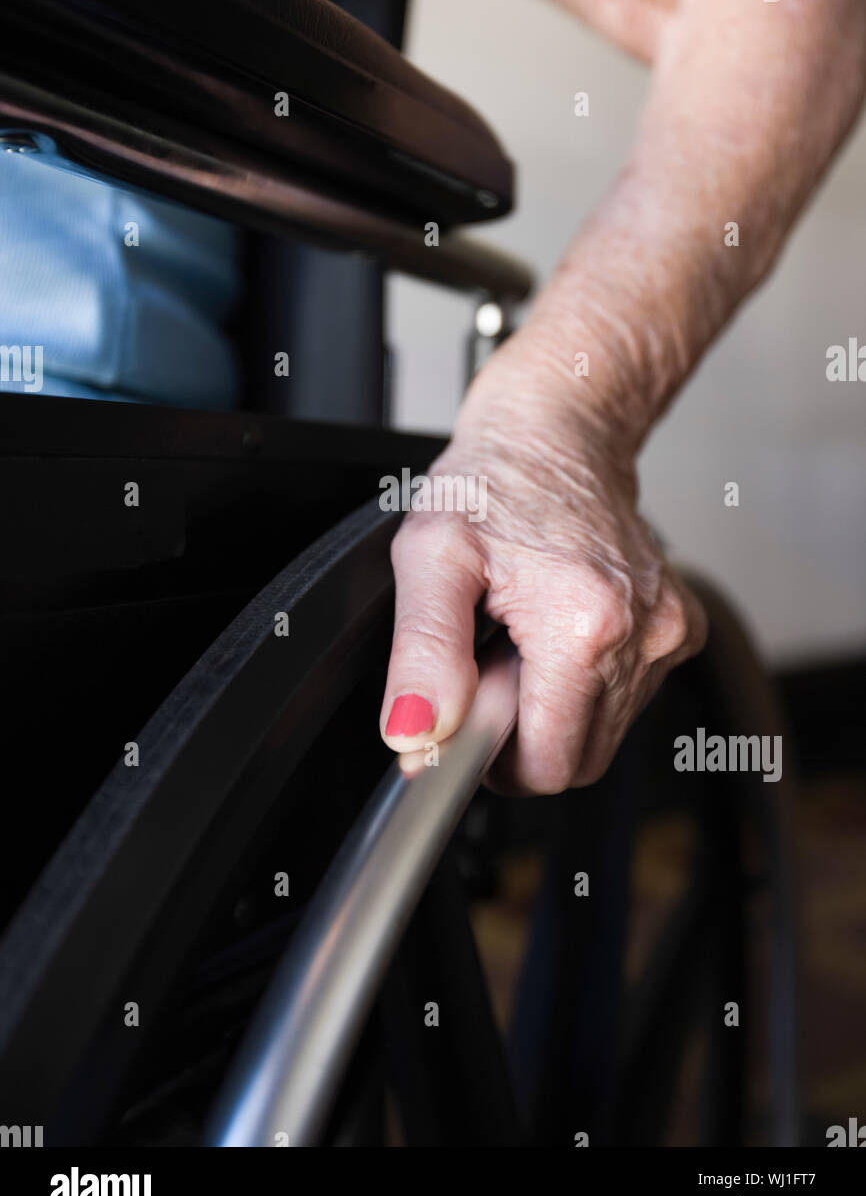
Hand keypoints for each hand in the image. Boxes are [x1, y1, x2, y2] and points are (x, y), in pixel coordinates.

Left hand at [378, 323, 706, 793]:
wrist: (560, 428)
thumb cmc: (494, 482)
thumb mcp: (430, 556)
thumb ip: (421, 655)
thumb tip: (417, 735)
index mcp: (584, 624)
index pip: (545, 767)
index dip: (493, 754)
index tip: (467, 703)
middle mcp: (643, 635)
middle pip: (578, 761)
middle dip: (524, 730)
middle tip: (492, 658)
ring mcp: (669, 634)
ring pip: (602, 735)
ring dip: (553, 705)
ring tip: (523, 634)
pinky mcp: (682, 629)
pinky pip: (626, 700)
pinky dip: (585, 683)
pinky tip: (557, 629)